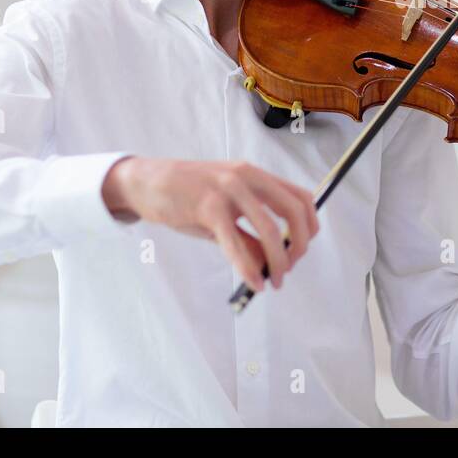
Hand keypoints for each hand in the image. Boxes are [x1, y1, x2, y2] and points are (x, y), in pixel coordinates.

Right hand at [101, 157, 318, 292]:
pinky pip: (236, 243)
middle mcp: (248, 176)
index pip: (301, 197)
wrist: (147, 182)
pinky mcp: (208, 207)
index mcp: (255, 174)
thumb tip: (272, 263)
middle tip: (289, 268)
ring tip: (274, 281)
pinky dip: (248, 268)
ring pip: (269, 229)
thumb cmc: (189, 197)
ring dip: (278, 261)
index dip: (309, 225)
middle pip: (293, 211)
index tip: (301, 248)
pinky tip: (253, 283)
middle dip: (298, 245)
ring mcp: (228, 190)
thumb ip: (250, 233)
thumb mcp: (225, 210)